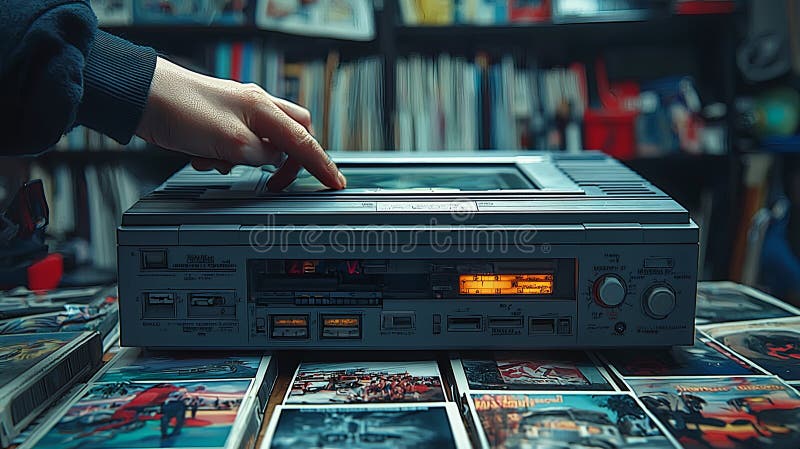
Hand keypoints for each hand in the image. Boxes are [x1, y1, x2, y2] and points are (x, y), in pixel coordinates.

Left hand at [136, 57, 344, 190]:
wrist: (143, 99)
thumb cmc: (183, 110)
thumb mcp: (232, 143)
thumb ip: (261, 155)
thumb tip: (272, 160)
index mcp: (264, 109)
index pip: (305, 141)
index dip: (322, 165)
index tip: (335, 182)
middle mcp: (256, 108)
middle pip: (292, 136)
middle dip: (287, 161)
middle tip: (277, 181)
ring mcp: (238, 114)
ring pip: (261, 145)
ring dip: (246, 161)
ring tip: (222, 163)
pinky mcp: (220, 123)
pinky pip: (237, 147)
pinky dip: (225, 158)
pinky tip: (204, 158)